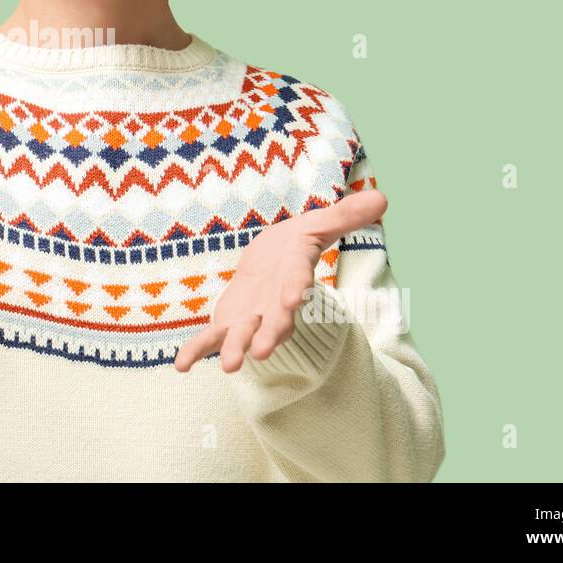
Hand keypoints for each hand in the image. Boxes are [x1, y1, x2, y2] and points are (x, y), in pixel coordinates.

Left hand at [174, 189, 387, 373]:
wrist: (271, 260)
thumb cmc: (297, 242)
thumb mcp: (318, 223)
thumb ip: (345, 215)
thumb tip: (382, 197)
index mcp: (293, 274)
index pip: (296, 280)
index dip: (294, 288)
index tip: (293, 298)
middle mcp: (275, 303)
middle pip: (274, 320)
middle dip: (270, 334)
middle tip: (263, 351)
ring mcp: (252, 316)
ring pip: (244, 335)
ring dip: (235, 349)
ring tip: (229, 365)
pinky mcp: (228, 321)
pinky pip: (210, 337)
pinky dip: (196, 350)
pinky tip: (180, 365)